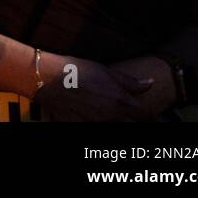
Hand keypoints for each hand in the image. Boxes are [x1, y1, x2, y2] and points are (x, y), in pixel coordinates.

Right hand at [34, 53, 156, 121]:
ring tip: (108, 111)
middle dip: (133, 120)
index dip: (150, 115)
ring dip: (115, 121)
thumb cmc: (74, 71)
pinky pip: (94, 126)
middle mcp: (110, 116)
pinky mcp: (81, 125)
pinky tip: (92, 113)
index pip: (145, 116)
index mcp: (120, 101)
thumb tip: (148, 83)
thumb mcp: (105, 71)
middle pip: (131, 125)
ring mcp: (95, 123)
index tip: (149, 114)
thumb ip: (129, 81)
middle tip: (131, 114)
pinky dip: (97, 121)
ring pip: (113, 127)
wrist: (47, 79)